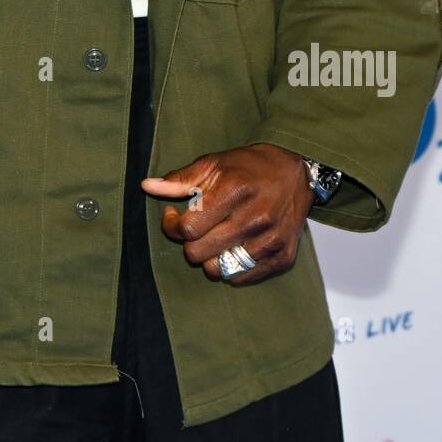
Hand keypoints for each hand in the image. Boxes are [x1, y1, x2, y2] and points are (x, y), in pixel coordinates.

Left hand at [141, 144, 314, 284]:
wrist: (295, 172)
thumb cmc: (249, 167)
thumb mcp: (213, 164)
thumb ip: (180, 179)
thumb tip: (147, 186)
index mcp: (234, 191)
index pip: (188, 228)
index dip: (172, 224)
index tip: (174, 215)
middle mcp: (255, 218)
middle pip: (199, 253)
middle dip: (189, 241)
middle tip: (196, 226)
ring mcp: (270, 240)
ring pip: (218, 270)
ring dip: (209, 257)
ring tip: (214, 238)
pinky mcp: (282, 257)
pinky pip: (241, 277)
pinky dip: (231, 266)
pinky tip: (233, 245)